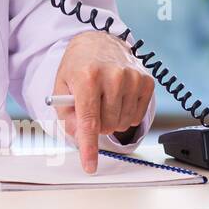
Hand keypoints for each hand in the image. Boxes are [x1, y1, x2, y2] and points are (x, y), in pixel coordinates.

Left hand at [52, 31, 153, 172]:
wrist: (99, 42)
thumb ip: (67, 116)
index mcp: (87, 76)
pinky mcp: (146, 81)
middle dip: (96, 126)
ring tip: (103, 101)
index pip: (89, 121)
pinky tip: (117, 99)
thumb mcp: (62, 87)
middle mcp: (112, 76)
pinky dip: (125, 115)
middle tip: (90, 110)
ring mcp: (132, 78)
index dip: (89, 147)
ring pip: (122, 123)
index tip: (90, 166)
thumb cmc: (78, 67)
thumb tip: (81, 139)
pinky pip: (137, 116)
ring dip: (111, 120)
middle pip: (106, 125)